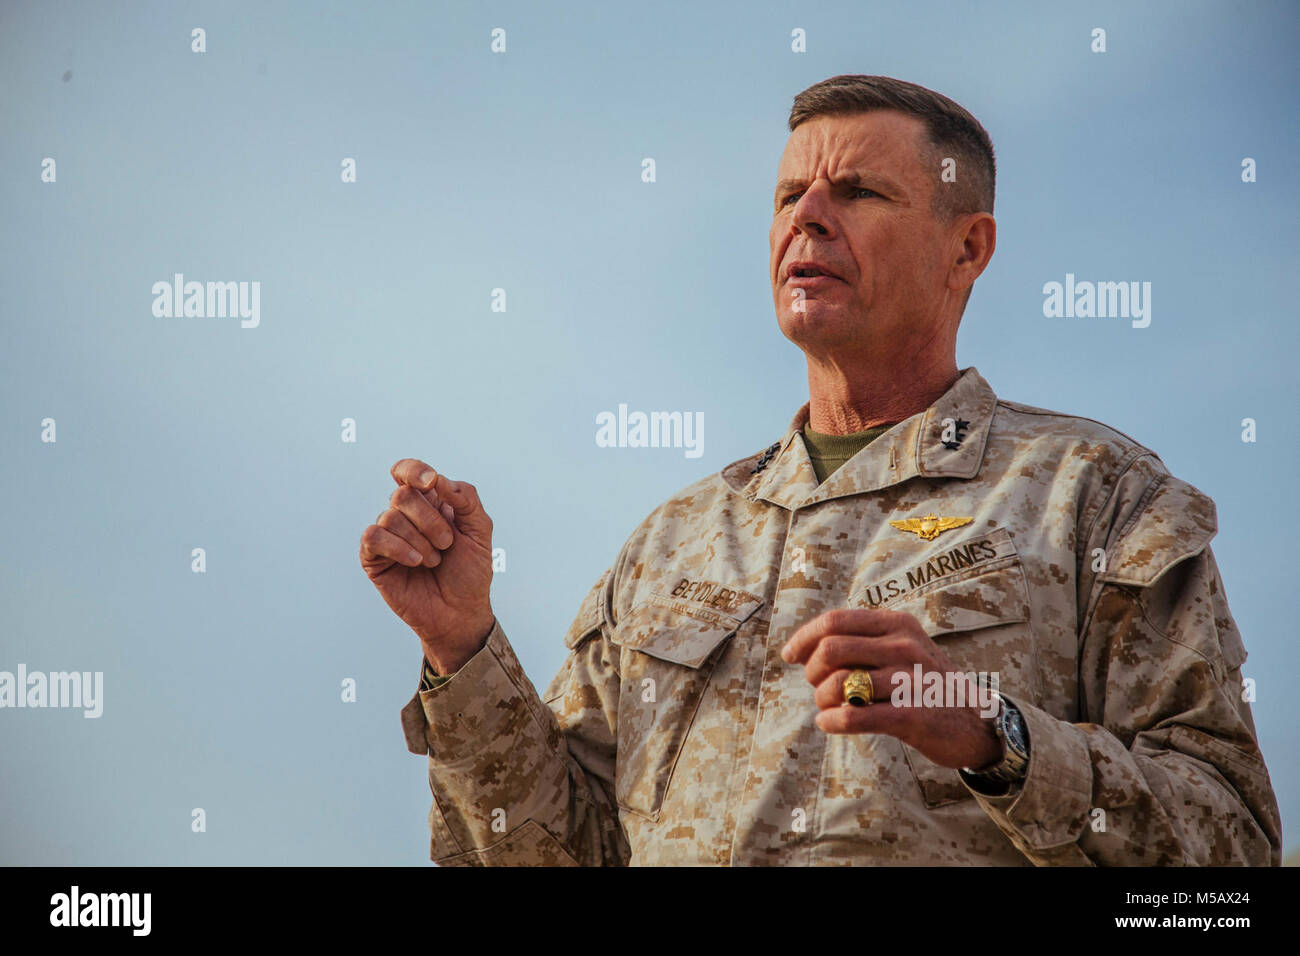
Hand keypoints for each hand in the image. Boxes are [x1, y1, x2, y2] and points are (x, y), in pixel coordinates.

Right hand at [360, 458, 494, 673]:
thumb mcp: (480, 531)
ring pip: (389, 517)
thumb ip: (466, 499)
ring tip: (434, 561)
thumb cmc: (470, 573)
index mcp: (430, 503)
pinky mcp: (374, 558)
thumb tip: (438, 479)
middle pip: (402, 494)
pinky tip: (415, 562)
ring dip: (420, 541)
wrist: (461, 613)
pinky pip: (373, 537)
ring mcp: (388, 536)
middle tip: (447, 544)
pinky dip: (398, 547)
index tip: (431, 483)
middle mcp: (405, 515)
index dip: (414, 470)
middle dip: (430, 520)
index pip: (408, 471)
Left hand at [781, 608, 1002, 769]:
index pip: (835, 620)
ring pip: (839, 684)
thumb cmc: (923, 684)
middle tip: (817, 686)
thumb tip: (801, 647)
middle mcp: (904, 646)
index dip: (803, 637)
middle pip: (830, 649)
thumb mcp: (901, 648)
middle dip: (812, 671)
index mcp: (897, 624)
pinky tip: (829, 723)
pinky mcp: (912, 715)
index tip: (789, 655)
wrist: (973, 723)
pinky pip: (855, 716)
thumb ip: (860, 641)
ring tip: (828, 707)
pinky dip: (832, 721)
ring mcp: (910, 680)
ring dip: (822, 699)